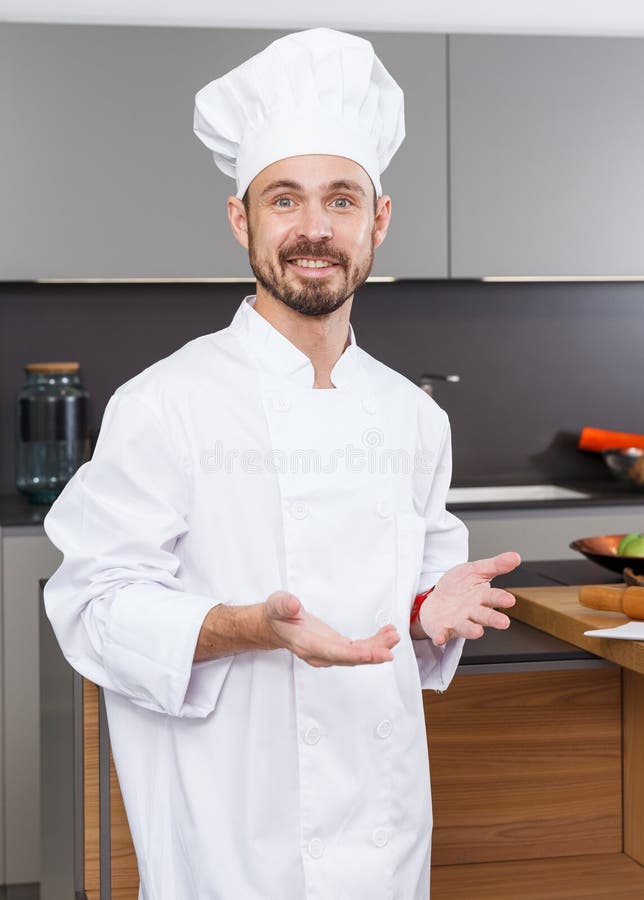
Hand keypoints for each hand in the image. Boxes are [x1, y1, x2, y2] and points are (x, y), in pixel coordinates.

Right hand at [263, 591, 399, 667]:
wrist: (275, 625)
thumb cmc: (277, 615)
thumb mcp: (277, 604)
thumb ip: (284, 605)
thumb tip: (293, 605)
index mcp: (307, 644)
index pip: (335, 652)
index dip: (356, 654)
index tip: (375, 654)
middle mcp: (320, 653)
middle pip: (350, 657)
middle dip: (373, 653)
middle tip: (392, 645)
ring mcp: (329, 652)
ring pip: (357, 655)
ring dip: (377, 648)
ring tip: (393, 635)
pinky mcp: (336, 647)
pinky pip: (357, 649)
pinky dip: (373, 644)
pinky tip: (385, 636)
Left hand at [419, 551, 520, 646]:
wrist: (435, 601)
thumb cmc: (458, 587)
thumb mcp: (475, 571)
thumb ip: (495, 565)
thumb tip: (516, 556)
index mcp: (482, 597)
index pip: (494, 597)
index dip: (501, 598)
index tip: (510, 600)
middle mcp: (472, 612)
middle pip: (484, 616)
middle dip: (493, 619)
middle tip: (503, 622)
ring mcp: (458, 622)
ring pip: (467, 627)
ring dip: (472, 630)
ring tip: (477, 631)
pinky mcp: (441, 630)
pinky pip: (441, 634)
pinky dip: (440, 636)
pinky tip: (440, 638)